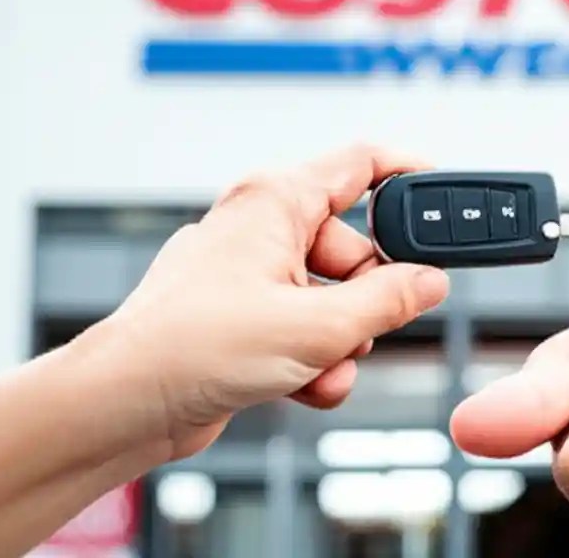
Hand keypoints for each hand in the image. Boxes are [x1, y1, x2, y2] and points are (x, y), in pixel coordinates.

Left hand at [90, 144, 450, 459]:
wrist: (125, 404)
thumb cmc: (193, 346)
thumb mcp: (318, 326)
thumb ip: (388, 301)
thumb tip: (428, 283)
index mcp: (275, 201)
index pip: (360, 164)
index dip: (409, 175)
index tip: (444, 195)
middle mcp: (259, 228)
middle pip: (352, 248)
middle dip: (368, 299)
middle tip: (372, 326)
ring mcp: (246, 274)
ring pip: (328, 296)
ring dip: (339, 340)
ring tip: (322, 367)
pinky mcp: (238, 318)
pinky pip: (298, 326)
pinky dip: (310, 356)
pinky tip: (303, 384)